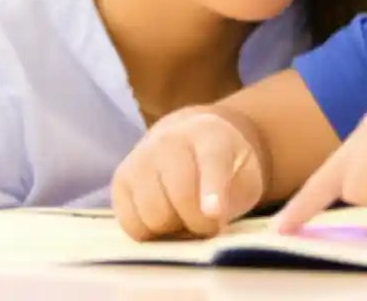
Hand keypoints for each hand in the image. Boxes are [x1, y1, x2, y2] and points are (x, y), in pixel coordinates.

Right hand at [111, 107, 266, 240]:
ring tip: (184, 216)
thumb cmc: (226, 166)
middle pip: (180, 196)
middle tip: (209, 224)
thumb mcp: (246, 176)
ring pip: (153, 216)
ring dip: (173, 228)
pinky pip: (131, 225)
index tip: (214, 214)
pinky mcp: (120, 181)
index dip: (212, 190)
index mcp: (209, 134)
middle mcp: (168, 140)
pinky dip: (150, 233)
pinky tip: (164, 218)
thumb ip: (234, 199)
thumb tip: (209, 224)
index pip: (211, 162)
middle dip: (198, 222)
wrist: (190, 139)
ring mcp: (139, 158)